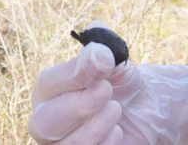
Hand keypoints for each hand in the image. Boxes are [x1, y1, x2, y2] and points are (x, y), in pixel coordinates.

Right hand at [28, 25, 187, 143]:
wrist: (142, 108)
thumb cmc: (119, 81)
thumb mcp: (115, 60)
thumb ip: (103, 52)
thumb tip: (97, 54)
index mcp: (48, 89)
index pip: (48, 83)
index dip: (76, 74)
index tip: (105, 64)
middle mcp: (46, 119)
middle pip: (44, 123)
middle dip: (80, 106)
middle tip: (107, 91)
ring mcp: (61, 143)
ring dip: (96, 126)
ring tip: (116, 109)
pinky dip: (107, 143)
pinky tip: (117, 131)